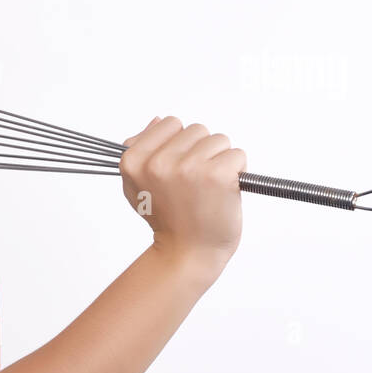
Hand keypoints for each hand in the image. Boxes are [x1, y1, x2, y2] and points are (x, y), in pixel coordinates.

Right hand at [119, 116, 246, 275]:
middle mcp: (159, 162)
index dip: (179, 144)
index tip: (178, 169)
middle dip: (201, 151)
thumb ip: (141, 150)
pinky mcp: (216, 175)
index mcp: (134, 160)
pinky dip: (237, 171)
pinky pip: (237, 154)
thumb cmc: (166, 219)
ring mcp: (188, 168)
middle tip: (195, 183)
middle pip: (196, 129)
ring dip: (220, 160)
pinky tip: (224, 191)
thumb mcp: (137, 185)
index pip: (170, 124)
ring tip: (209, 187)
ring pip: (219, 140)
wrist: (186, 252)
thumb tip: (157, 120)